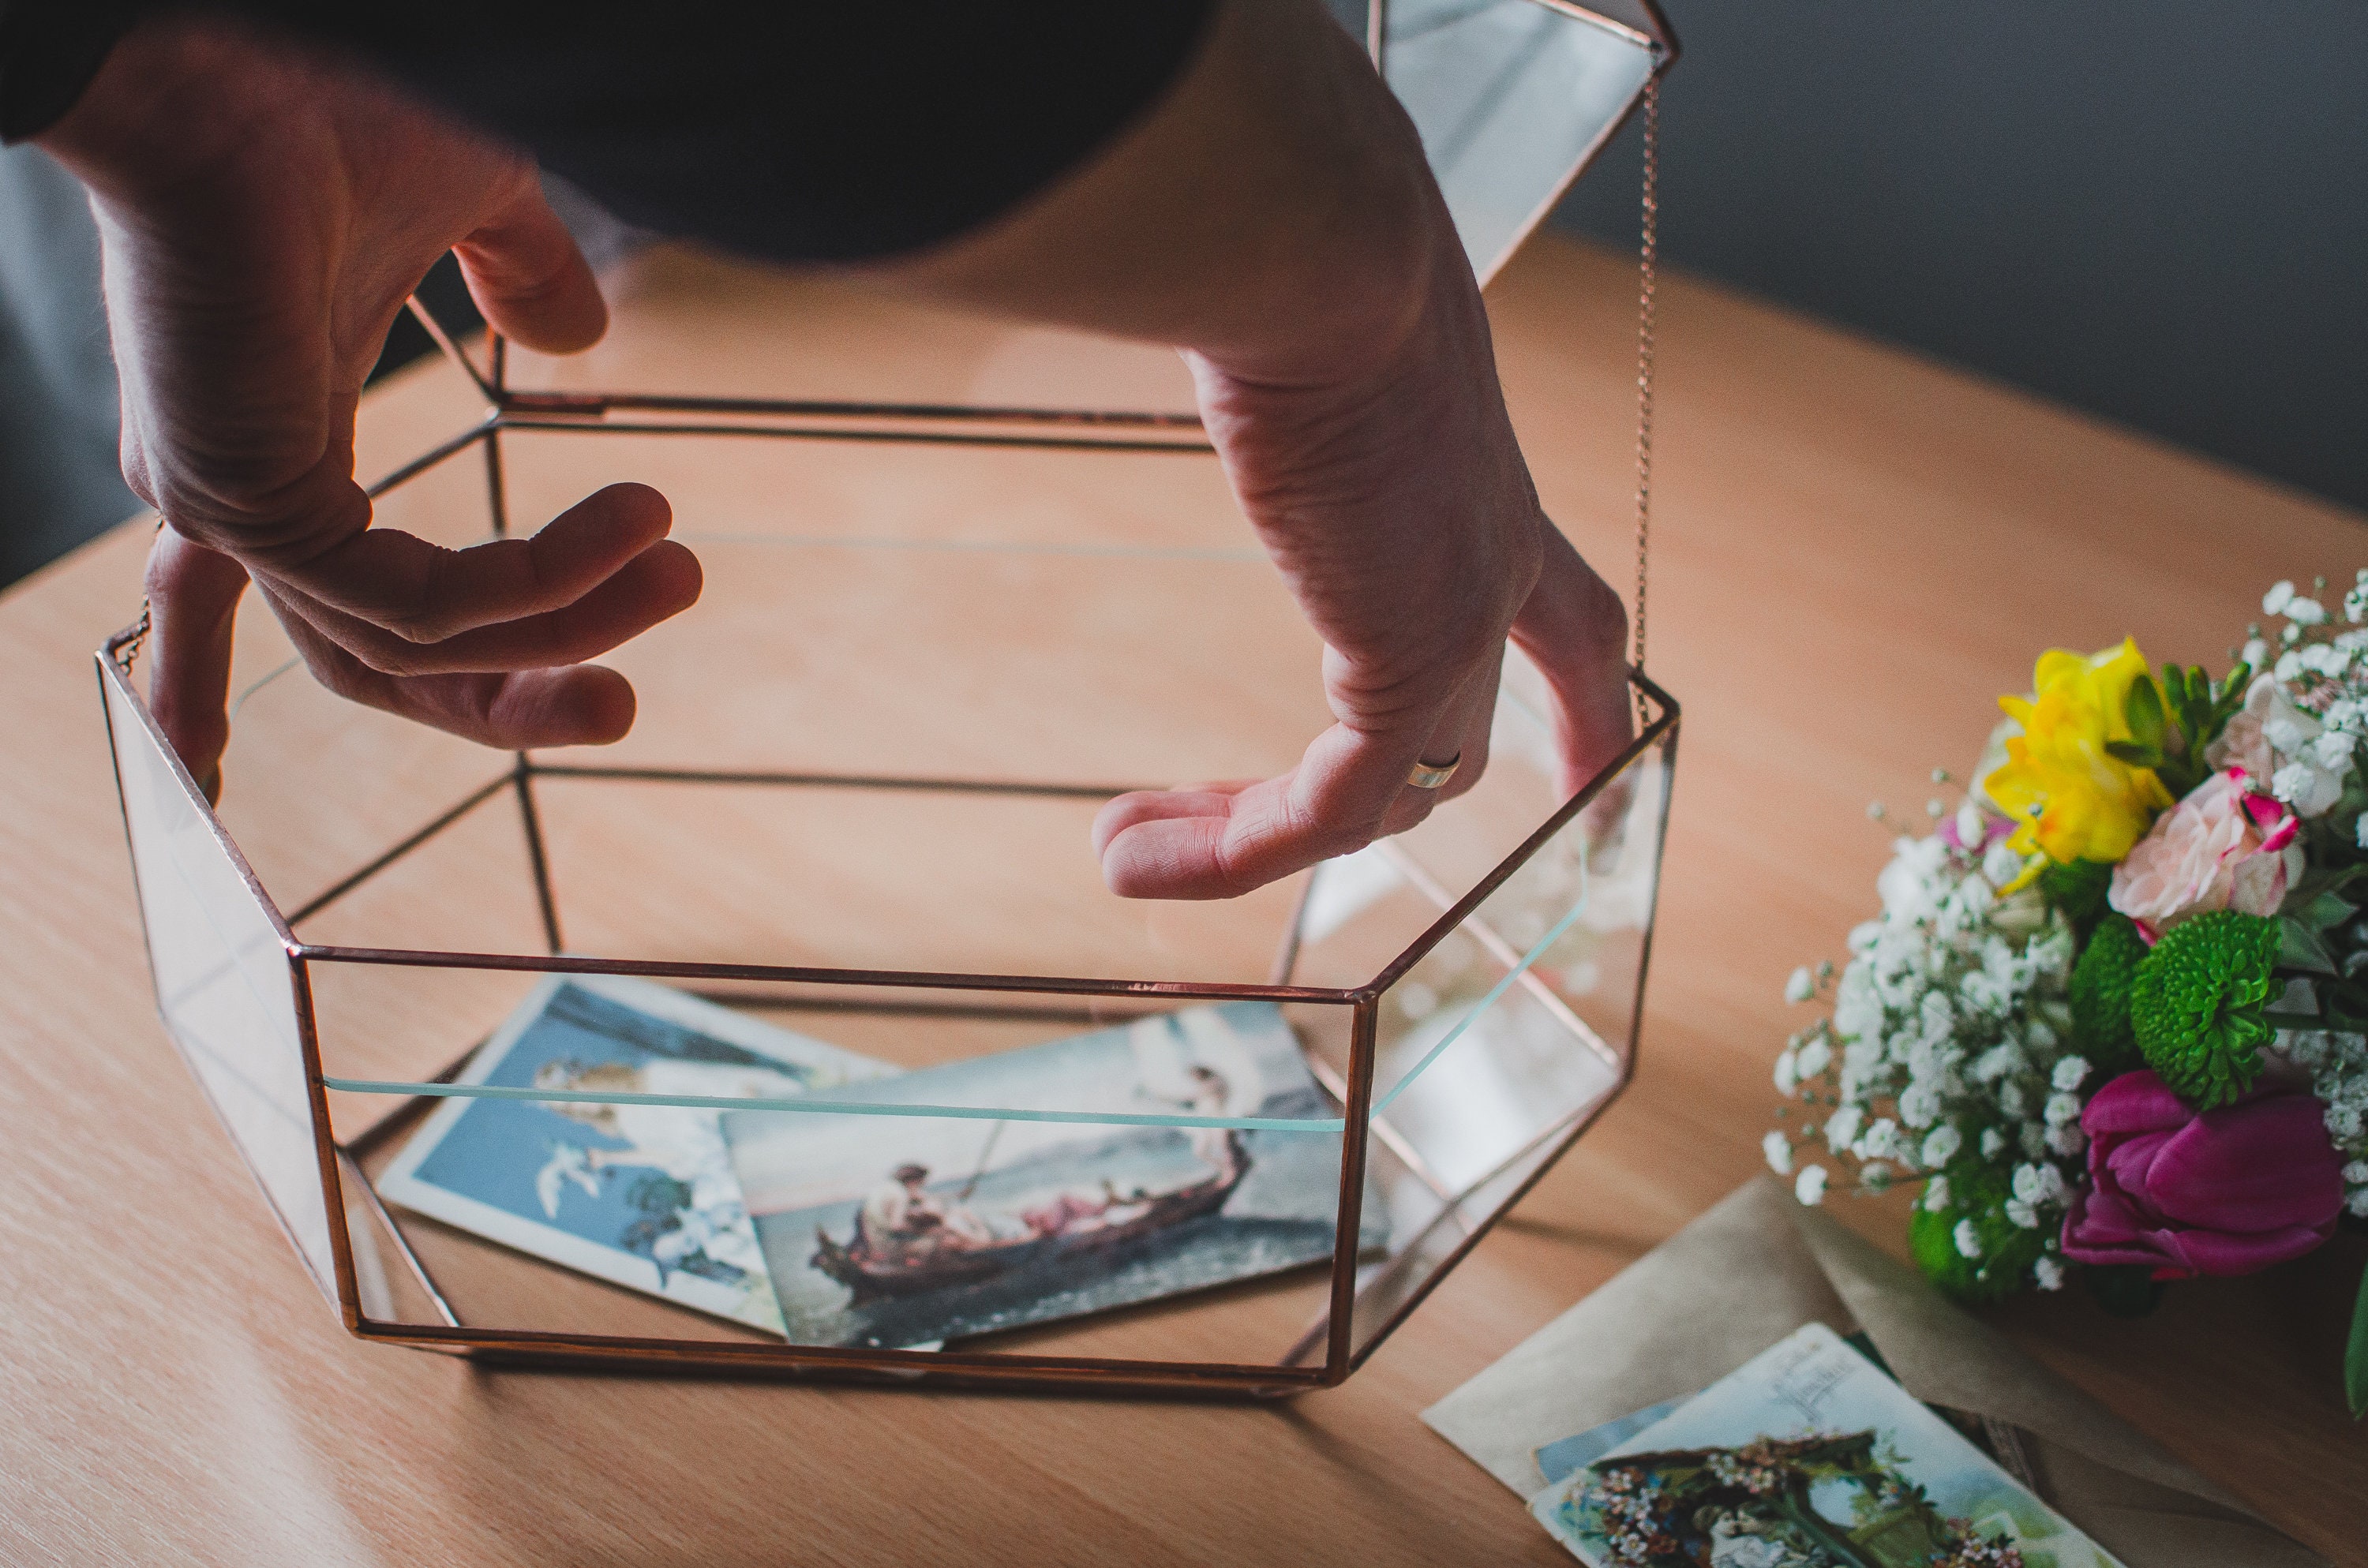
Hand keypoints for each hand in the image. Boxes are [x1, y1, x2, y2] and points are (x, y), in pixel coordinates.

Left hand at [41, 19, 700, 793]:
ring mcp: (241, 512)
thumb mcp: (465, 201)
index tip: (621, 599)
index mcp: (291, 440)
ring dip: (561, 631)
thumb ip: (522, 271)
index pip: (388, 593)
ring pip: (410, 649)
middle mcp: (253, 498)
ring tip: (676, 569)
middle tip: (628, 710)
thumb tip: (582, 340)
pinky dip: (536, 583)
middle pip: (388, 665)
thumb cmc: (320, 110)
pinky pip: (414, 602)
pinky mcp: (251, 512)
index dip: (502, 630)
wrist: (233, 78)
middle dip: (516, 698)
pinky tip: (630, 527)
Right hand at [1089, 233, 1634, 896]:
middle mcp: (1491, 568)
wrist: (1324, 258)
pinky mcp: (1404, 667)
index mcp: (1490, 492)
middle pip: (1462, 742)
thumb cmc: (1311, 265)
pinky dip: (1231, 852)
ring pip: (1383, 797)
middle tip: (1219, 830)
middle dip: (1362, 803)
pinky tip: (1132, 852)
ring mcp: (1459, 625)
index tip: (1593, 783)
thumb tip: (1232, 311)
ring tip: (1123, 846)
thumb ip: (1305, 377)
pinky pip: (1326, 811)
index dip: (1586, 712)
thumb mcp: (1329, 339)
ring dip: (1246, 837)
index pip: (1578, 629)